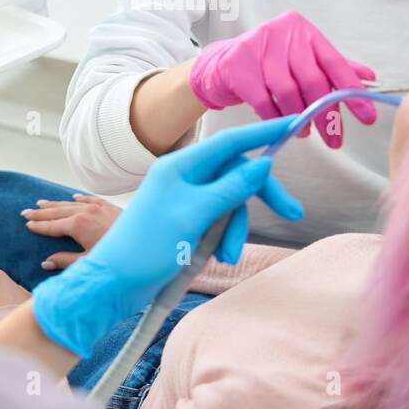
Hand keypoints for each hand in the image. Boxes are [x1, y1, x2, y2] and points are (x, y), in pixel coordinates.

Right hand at [22, 194, 120, 270]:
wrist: (145, 241)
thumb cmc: (116, 255)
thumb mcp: (88, 261)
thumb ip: (66, 261)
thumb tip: (46, 262)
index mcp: (77, 225)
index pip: (51, 225)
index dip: (38, 225)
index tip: (27, 224)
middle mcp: (85, 212)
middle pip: (57, 212)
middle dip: (41, 212)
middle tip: (26, 212)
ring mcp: (97, 207)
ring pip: (70, 203)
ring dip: (55, 204)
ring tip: (41, 203)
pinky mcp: (109, 206)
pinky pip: (90, 199)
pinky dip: (79, 199)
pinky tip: (74, 198)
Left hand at [30, 118, 302, 355]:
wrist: (114, 284)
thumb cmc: (147, 246)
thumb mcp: (195, 215)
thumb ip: (231, 189)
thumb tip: (262, 164)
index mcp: (181, 165)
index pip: (230, 142)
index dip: (263, 133)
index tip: (292, 123)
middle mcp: (184, 177)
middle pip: (236, 175)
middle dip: (260, 196)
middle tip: (293, 213)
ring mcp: (185, 199)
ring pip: (229, 203)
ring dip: (235, 229)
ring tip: (227, 256)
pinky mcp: (186, 221)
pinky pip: (217, 221)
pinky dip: (222, 238)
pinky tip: (216, 258)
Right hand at [189, 10, 376, 148]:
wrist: (222, 64)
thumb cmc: (268, 64)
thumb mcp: (303, 61)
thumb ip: (333, 69)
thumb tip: (369, 78)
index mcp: (305, 32)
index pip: (335, 63)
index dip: (353, 92)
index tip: (367, 117)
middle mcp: (283, 33)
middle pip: (312, 80)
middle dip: (326, 114)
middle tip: (334, 139)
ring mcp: (258, 46)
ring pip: (288, 91)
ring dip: (299, 118)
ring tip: (304, 132)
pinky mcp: (237, 64)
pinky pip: (262, 99)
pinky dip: (274, 118)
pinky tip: (280, 126)